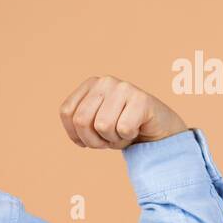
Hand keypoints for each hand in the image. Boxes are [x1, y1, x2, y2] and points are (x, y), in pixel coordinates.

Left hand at [59, 76, 186, 147]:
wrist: (156, 130)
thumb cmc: (121, 128)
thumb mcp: (92, 124)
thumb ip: (78, 121)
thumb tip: (73, 119)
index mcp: (90, 84)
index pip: (66, 112)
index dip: (75, 134)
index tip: (89, 139)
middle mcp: (105, 81)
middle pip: (81, 120)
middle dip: (93, 140)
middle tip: (107, 139)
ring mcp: (124, 87)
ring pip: (102, 126)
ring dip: (112, 139)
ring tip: (122, 132)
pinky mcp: (142, 98)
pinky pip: (123, 128)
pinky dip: (128, 136)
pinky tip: (136, 129)